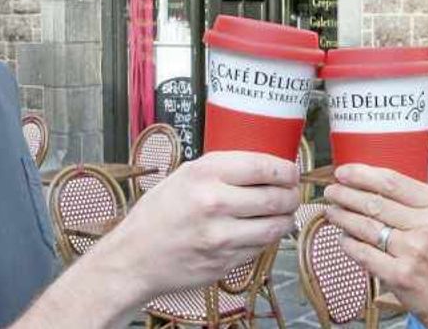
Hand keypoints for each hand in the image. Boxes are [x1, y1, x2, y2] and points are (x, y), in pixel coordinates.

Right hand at [93, 151, 299, 294]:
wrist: (135, 257)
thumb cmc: (159, 214)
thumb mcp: (185, 176)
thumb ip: (222, 169)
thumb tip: (264, 165)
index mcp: (204, 174)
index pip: (263, 167)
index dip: (286, 169)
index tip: (291, 171)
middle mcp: (214, 203)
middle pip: (275, 197)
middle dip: (292, 194)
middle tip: (292, 192)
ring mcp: (221, 236)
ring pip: (274, 226)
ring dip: (286, 218)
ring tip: (284, 212)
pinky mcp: (225, 261)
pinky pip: (260, 247)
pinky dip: (268, 238)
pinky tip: (262, 230)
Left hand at [323, 164, 427, 327]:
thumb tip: (417, 159)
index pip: (393, 182)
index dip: (362, 174)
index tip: (344, 171)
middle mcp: (427, 227)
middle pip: (374, 203)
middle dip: (345, 194)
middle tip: (331, 190)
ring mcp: (413, 252)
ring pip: (365, 227)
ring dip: (342, 216)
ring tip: (331, 211)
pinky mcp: (399, 275)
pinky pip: (364, 254)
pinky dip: (348, 244)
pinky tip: (342, 238)